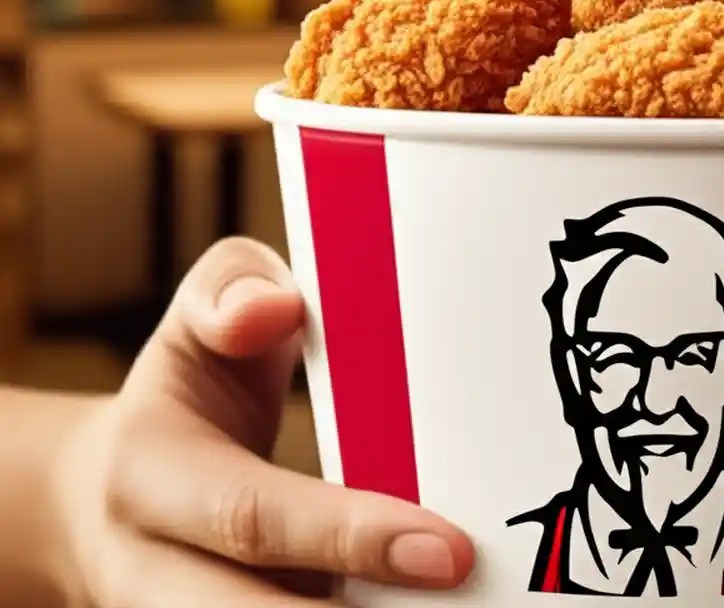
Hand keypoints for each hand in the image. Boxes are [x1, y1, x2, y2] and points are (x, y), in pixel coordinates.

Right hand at [52, 238, 474, 606]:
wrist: (111, 494)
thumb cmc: (192, 393)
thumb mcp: (198, 324)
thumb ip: (230, 292)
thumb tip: (272, 307)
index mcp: (148, 477)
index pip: (253, 518)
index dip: (350, 537)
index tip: (448, 550)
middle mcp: (153, 570)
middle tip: (467, 588)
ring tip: (465, 606)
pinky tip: (432, 604)